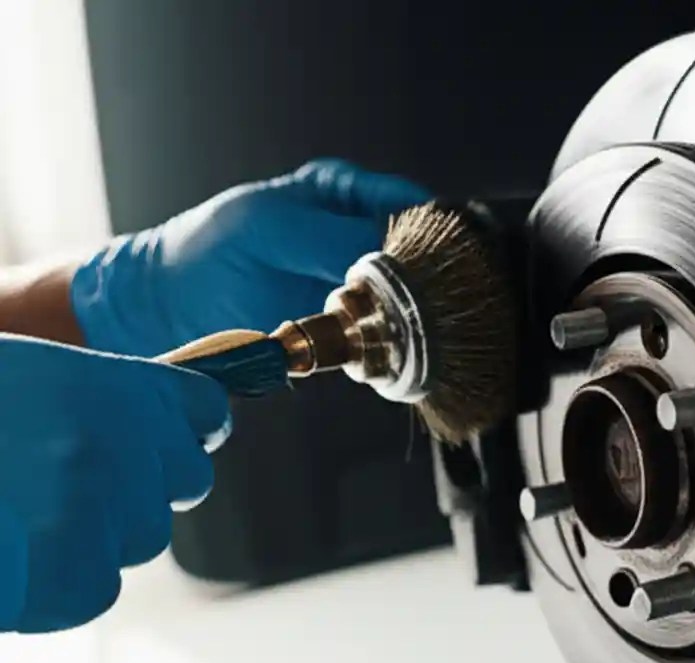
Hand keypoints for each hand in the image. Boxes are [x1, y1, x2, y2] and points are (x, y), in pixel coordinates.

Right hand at [0, 334, 229, 632]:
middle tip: (55, 485)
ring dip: (91, 537)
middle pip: (180, 486)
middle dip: (131, 490)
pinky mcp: (65, 562)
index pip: (201, 413)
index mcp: (121, 382)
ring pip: (137, 540)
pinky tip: (11, 561)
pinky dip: (55, 588)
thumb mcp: (37, 382)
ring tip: (18, 514)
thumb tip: (177, 440)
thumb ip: (102, 405)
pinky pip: (93, 590)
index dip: (176, 433)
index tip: (149, 444)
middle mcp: (123, 438)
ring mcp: (95, 500)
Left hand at [70, 159, 430, 356]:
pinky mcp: (348, 330)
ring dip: (411, 316)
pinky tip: (382, 347)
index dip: (435, 232)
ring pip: (411, 300)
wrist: (167, 306)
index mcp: (349, 194)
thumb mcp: (273, 228)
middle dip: (426, 280)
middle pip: (423, 257)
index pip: (417, 207)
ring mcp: (358, 286)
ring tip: (399, 325)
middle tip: (421, 300)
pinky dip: (390, 345)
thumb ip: (334, 239)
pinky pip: (386, 336)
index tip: (439, 258)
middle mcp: (361, 238)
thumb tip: (397, 264)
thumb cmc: (211, 249)